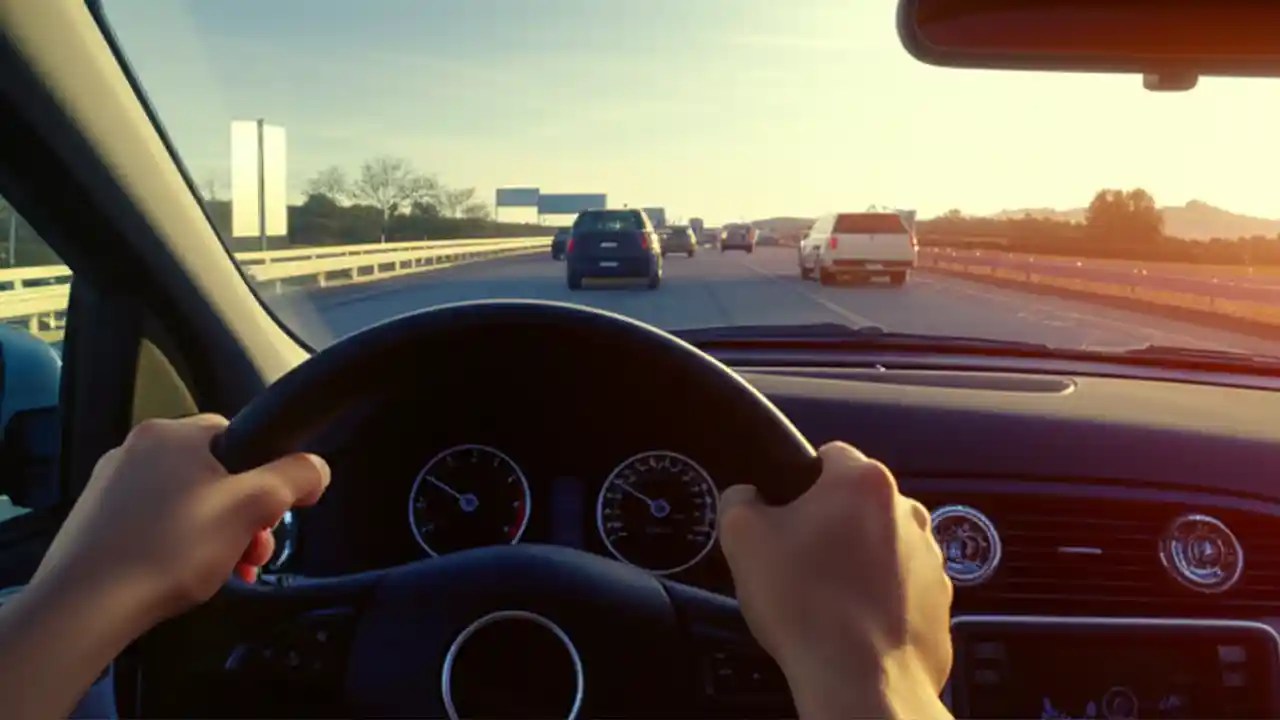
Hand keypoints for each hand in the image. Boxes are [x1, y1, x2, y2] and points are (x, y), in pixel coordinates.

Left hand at [31, 414, 329, 631]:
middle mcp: (136, 448)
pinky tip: (182, 576)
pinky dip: (177, 545)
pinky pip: (154, 523)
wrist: (85, 607)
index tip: (270, 519)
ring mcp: (110, 485)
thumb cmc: (170, 550)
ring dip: (216, 534)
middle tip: (250, 555)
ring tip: (221, 571)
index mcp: (171, 433)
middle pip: (215, 474)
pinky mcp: (95, 521)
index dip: (265, 477)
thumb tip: (317, 468)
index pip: (239, 436)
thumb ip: (294, 478)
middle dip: (243, 516)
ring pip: (187, 502)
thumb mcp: (252, 509)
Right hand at [720, 442, 951, 719]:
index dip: (800, 483)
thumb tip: (746, 496)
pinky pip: (902, 585)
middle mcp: (909, 510)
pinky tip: (851, 621)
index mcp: (863, 481)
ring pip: (882, 543)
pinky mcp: (941, 598)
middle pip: (858, 502)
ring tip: (826, 596)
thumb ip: (739, 499)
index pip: (828, 455)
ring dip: (858, 559)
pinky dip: (880, 596)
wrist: (860, 680)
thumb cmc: (806, 607)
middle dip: (830, 524)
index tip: (786, 513)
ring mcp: (931, 556)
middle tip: (799, 559)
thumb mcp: (742, 537)